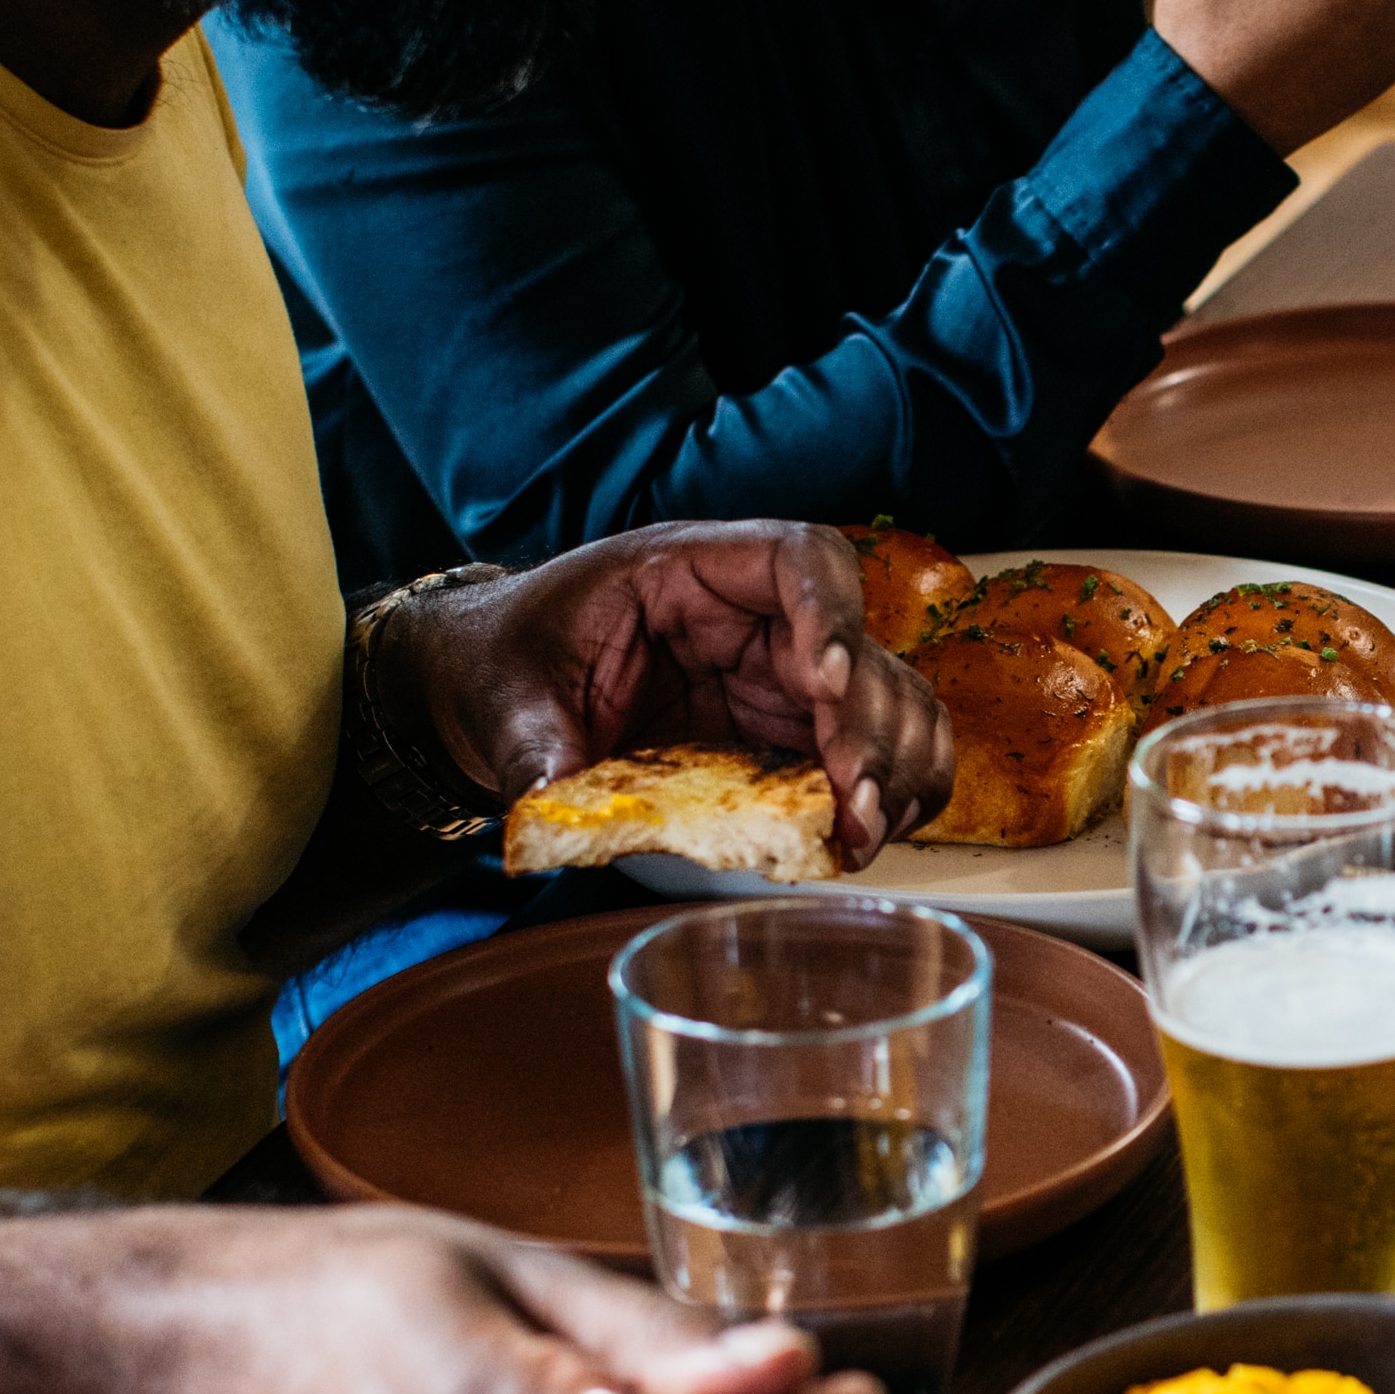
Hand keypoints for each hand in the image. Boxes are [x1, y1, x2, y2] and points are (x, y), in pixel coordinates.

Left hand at [402, 523, 952, 864]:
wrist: (498, 689)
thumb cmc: (508, 663)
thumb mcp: (505, 700)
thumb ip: (532, 747)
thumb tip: (548, 800)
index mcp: (688, 572)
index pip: (796, 558)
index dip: (829, 611)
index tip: (824, 679)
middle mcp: (756, 619)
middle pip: (860, 648)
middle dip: (870, 725)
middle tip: (852, 801)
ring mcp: (780, 681)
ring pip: (890, 702)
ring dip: (896, 766)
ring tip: (864, 834)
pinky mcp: (788, 740)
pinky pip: (875, 752)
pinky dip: (894, 791)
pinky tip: (868, 835)